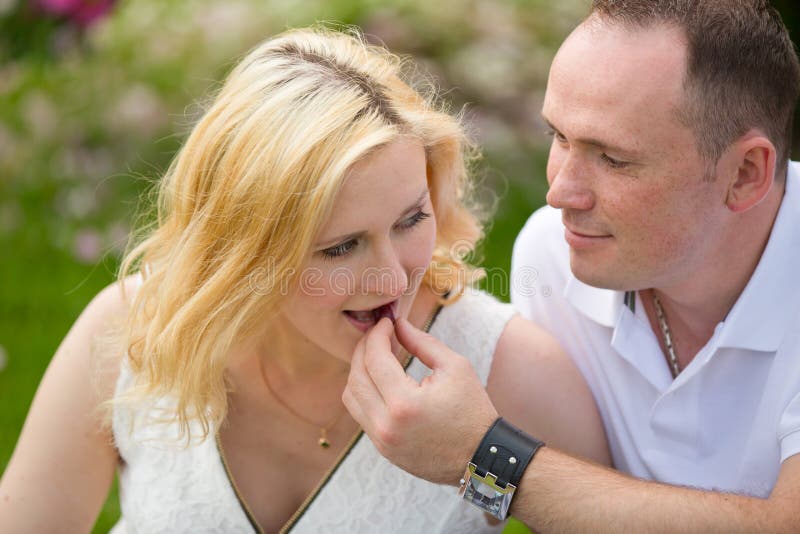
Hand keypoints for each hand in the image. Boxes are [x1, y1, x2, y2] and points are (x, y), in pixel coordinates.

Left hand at [343, 316, 497, 484]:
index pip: (374, 359)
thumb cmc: (472, 409)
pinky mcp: (382, 449)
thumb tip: (398, 324)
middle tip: (378, 334)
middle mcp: (386, 424)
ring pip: (351, 397)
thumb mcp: (455, 367)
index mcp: (404, 403)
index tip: (386, 322)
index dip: (377, 334)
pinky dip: (365, 392)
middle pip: (356, 377)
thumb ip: (422, 342)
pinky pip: (360, 414)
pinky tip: (381, 380)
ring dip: (359, 371)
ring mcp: (381, 440)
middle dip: (363, 349)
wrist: (481, 457)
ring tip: (377, 356)